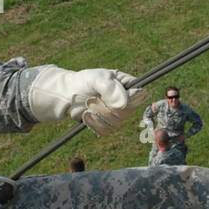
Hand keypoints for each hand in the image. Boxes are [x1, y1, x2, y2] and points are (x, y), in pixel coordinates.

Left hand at [28, 67, 145, 133]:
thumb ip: (110, 88)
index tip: (110, 97)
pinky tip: (86, 115)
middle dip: (106, 107)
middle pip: (127, 111)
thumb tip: (124, 103)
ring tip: (87, 104)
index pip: (140, 94)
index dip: (128, 99)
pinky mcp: (107, 124)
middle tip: (92, 99)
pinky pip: (106, 130)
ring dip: (98, 115)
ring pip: (116, 122)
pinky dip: (93, 123)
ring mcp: (117, 113)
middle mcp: (125, 100)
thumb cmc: (84, 81)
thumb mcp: (97, 78)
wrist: (68, 94)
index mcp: (127, 84)